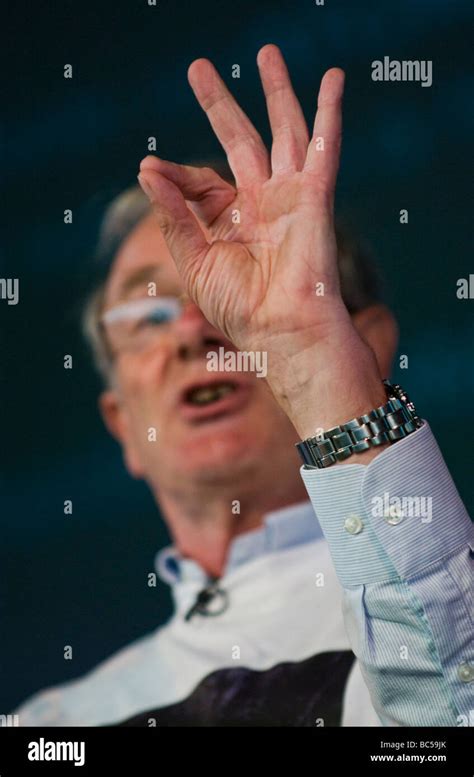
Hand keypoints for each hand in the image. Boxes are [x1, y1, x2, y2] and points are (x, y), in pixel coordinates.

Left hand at [138, 44, 384, 441]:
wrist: (281, 330)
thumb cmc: (239, 308)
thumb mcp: (195, 259)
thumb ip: (174, 212)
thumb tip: (147, 167)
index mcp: (232, 221)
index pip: (203, 180)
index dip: (176, 173)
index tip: (154, 169)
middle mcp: (261, 203)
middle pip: (241, 140)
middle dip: (221, 104)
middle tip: (199, 67)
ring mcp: (290, 196)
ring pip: (283, 131)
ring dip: (276, 92)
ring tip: (266, 52)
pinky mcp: (315, 196)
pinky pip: (324, 146)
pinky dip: (329, 113)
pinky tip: (333, 81)